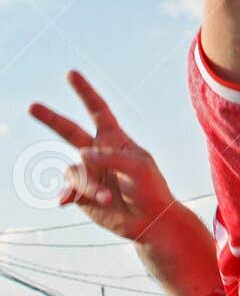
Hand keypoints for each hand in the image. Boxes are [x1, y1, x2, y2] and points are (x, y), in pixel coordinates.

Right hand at [28, 72, 186, 244]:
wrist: (149, 221)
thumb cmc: (151, 189)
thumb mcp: (139, 168)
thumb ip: (111, 157)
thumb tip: (80, 155)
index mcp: (116, 140)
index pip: (98, 111)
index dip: (85, 92)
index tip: (71, 74)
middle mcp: (98, 153)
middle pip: (70, 131)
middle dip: (51, 119)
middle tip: (32, 106)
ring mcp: (88, 172)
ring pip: (73, 170)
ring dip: (87, 184)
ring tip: (107, 197)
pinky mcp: (80, 193)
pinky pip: (68, 189)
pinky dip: (74, 194)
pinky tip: (73, 202)